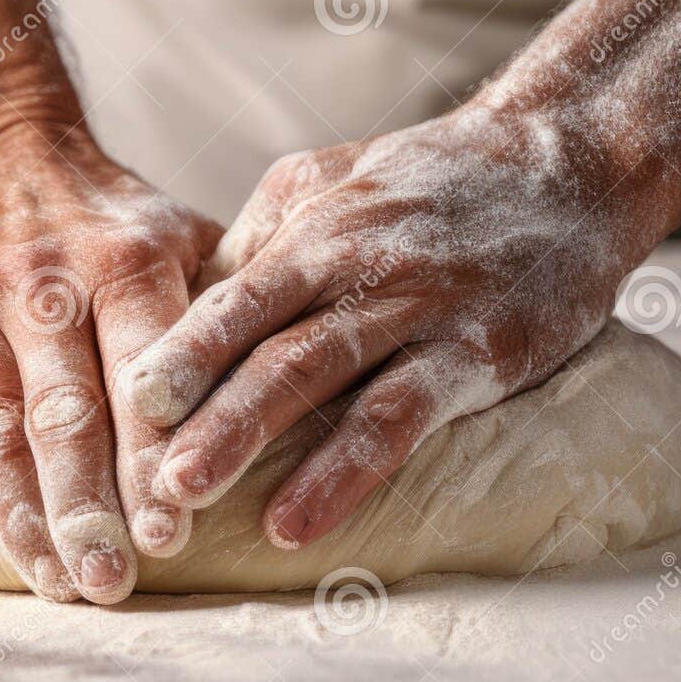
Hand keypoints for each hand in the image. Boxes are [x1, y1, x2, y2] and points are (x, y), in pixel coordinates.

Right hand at [0, 124, 219, 603]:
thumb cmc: (107, 219)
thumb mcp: (176, 234)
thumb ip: (220, 307)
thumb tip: (290, 394)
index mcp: (124, 258)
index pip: (145, 372)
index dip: (155, 455)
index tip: (174, 534)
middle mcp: (41, 277)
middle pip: (64, 410)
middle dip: (88, 504)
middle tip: (110, 583)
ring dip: (18, 508)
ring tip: (51, 579)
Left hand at [123, 108, 638, 549]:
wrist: (566, 162)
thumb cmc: (428, 180)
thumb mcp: (328, 182)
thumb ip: (260, 243)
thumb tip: (183, 312)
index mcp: (315, 228)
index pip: (228, 295)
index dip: (173, 351)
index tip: (114, 402)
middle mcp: (360, 265)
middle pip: (263, 341)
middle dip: (195, 407)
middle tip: (134, 470)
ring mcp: (421, 309)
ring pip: (322, 376)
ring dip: (251, 437)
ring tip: (189, 496)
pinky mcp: (480, 352)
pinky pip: (404, 417)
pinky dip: (347, 470)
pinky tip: (300, 519)